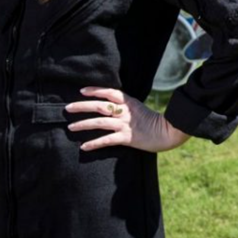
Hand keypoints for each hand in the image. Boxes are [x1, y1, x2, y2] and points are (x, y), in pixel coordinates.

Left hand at [66, 87, 191, 152]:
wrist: (169, 132)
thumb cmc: (156, 122)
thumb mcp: (141, 109)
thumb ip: (127, 108)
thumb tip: (112, 108)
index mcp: (130, 102)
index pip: (109, 92)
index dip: (95, 90)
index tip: (82, 91)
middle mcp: (126, 112)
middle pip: (100, 106)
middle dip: (82, 106)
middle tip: (68, 108)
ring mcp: (126, 124)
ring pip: (100, 122)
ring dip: (83, 124)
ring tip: (71, 127)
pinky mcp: (127, 137)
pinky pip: (107, 140)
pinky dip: (94, 143)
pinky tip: (84, 146)